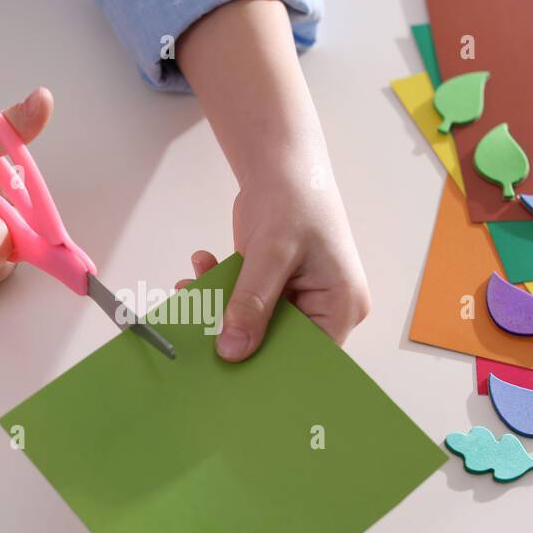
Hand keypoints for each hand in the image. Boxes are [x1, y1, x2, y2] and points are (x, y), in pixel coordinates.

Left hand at [176, 168, 369, 359]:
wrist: (282, 166)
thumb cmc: (295, 200)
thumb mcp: (272, 253)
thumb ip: (252, 303)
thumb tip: (233, 350)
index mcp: (341, 306)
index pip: (309, 355)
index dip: (271, 365)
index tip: (230, 366)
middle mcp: (322, 308)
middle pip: (278, 343)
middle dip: (237, 334)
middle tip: (199, 328)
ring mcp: (296, 299)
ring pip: (255, 324)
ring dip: (220, 308)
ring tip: (191, 289)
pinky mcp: (273, 288)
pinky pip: (243, 303)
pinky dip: (219, 289)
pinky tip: (202, 267)